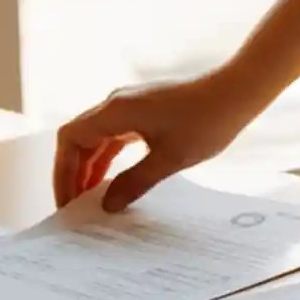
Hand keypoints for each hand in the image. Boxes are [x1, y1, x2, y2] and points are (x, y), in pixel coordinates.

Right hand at [52, 69, 265, 211]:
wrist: (236, 92)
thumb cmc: (206, 122)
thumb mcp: (169, 160)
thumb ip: (134, 183)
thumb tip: (107, 206)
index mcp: (116, 111)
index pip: (70, 139)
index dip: (63, 172)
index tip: (67, 201)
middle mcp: (116, 104)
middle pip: (78, 138)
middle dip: (72, 173)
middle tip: (74, 207)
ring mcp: (129, 106)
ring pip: (95, 139)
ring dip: (89, 168)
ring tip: (89, 201)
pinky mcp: (143, 111)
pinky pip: (114, 137)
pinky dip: (107, 159)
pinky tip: (110, 182)